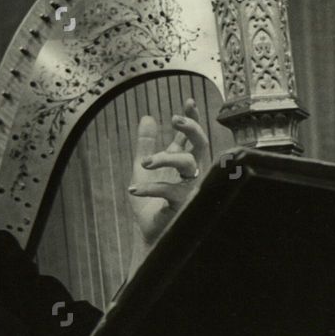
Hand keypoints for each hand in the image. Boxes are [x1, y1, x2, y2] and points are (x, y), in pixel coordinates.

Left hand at [126, 96, 210, 249]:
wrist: (149, 235)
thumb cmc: (150, 205)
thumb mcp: (142, 170)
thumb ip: (145, 145)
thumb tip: (147, 117)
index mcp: (182, 162)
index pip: (192, 136)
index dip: (192, 118)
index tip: (189, 100)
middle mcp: (191, 173)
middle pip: (201, 144)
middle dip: (191, 128)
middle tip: (174, 119)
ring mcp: (190, 188)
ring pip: (189, 163)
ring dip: (166, 158)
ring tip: (144, 162)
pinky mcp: (183, 205)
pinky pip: (169, 190)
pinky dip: (150, 188)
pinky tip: (133, 189)